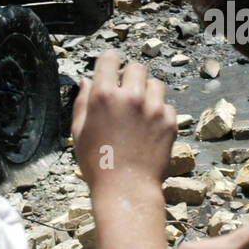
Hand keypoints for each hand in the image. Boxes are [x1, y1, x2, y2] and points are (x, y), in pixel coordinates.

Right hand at [71, 50, 176, 196]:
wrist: (126, 188)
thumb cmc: (98, 163)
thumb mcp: (79, 132)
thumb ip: (82, 102)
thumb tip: (86, 80)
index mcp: (104, 96)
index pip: (110, 59)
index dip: (109, 61)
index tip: (111, 67)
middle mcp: (130, 97)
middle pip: (137, 68)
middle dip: (130, 76)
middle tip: (126, 93)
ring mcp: (153, 108)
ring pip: (155, 84)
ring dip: (147, 92)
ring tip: (139, 111)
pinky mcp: (170, 121)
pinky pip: (167, 106)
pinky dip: (160, 113)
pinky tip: (149, 129)